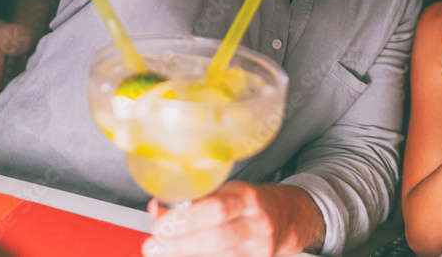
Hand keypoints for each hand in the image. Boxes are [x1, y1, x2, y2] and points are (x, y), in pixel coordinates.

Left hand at [141, 181, 323, 256]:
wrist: (287, 218)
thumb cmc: (251, 203)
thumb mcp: (226, 192)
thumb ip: (194, 200)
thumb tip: (157, 208)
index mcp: (247, 198)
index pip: (218, 208)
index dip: (188, 218)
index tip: (161, 224)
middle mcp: (255, 224)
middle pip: (218, 238)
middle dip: (181, 244)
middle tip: (154, 245)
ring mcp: (258, 249)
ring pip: (220, 255)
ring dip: (186, 254)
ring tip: (162, 251)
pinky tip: (185, 255)